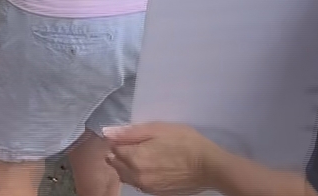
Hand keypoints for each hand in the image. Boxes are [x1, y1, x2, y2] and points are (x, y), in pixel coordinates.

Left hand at [103, 124, 225, 195]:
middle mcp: (137, 176)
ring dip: (126, 166)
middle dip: (119, 154)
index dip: (118, 140)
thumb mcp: (158, 129)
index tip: (128, 136)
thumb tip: (107, 132)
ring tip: (141, 156)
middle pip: (116, 164)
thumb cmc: (185, 142)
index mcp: (135, 158)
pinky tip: (149, 167)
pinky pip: (138, 184)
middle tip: (133, 144)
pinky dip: (137, 176)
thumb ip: (130, 132)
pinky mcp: (157, 193)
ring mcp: (147, 187)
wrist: (209, 166)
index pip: (113, 149)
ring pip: (126, 177)